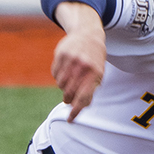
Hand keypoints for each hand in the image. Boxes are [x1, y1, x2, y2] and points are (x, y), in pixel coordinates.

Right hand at [50, 2, 106, 120]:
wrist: (88, 34)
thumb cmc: (94, 59)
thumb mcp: (98, 74)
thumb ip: (90, 90)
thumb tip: (81, 107)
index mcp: (95, 74)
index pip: (83, 98)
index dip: (76, 111)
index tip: (70, 120)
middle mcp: (83, 67)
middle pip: (69, 93)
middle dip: (68, 99)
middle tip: (68, 99)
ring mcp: (71, 60)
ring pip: (60, 84)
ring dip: (63, 86)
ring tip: (69, 79)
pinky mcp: (61, 54)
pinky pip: (55, 74)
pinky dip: (58, 76)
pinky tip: (65, 69)